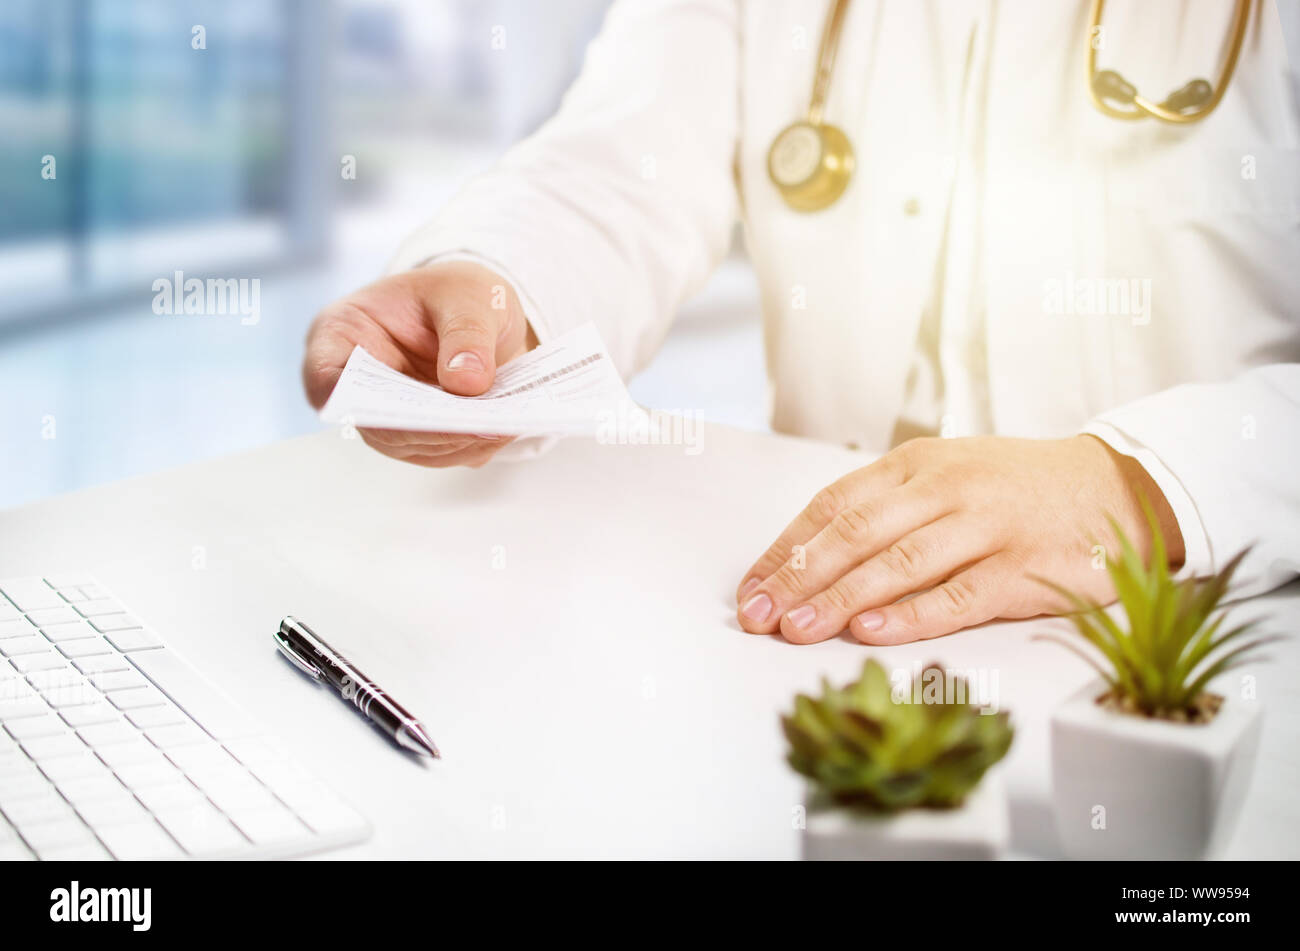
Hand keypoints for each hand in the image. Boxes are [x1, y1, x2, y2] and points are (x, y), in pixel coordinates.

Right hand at [303, 261, 536, 467]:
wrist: (481, 315)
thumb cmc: (457, 294)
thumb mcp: (467, 294)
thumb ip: (466, 332)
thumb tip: (466, 383)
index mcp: (344, 335)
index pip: (327, 377)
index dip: (351, 400)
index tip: (391, 407)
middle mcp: (360, 385)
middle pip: (378, 424)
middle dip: (428, 428)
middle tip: (472, 424)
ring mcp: (390, 416)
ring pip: (415, 446)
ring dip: (458, 441)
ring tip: (502, 424)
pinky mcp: (424, 437)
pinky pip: (446, 452)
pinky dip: (476, 442)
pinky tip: (506, 427)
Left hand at [735, 435, 1185, 644]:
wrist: (1116, 487)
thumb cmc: (1013, 490)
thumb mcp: (945, 476)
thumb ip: (886, 509)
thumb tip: (809, 560)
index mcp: (915, 464)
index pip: (834, 505)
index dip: (788, 548)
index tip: (752, 587)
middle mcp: (945, 488)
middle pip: (856, 533)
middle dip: (800, 577)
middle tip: (759, 614)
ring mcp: (985, 527)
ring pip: (899, 564)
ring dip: (841, 599)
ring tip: (797, 629)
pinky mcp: (1022, 568)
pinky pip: (958, 596)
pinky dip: (911, 616)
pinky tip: (870, 633)